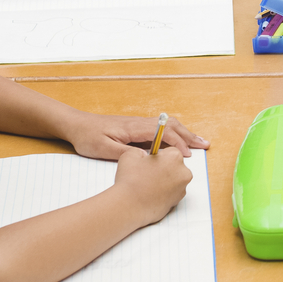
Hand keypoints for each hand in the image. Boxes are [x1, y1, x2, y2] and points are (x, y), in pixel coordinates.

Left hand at [63, 112, 207, 160]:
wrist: (76, 125)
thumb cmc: (88, 137)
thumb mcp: (104, 150)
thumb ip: (127, 154)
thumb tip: (148, 158)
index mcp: (135, 128)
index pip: (164, 133)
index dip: (178, 143)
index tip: (188, 155)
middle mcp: (140, 123)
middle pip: (172, 125)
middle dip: (190, 135)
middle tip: (206, 145)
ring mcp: (139, 124)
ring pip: (169, 125)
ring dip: (185, 133)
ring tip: (199, 142)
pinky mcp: (136, 127)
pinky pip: (162, 128)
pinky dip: (176, 133)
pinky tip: (179, 140)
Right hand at [112, 145, 191, 222]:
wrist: (130, 206)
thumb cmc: (131, 181)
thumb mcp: (130, 155)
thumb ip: (140, 151)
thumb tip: (143, 155)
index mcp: (174, 157)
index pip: (171, 151)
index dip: (159, 156)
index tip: (151, 162)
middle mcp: (183, 172)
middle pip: (175, 166)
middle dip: (164, 168)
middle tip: (148, 174)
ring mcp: (182, 188)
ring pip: (175, 180)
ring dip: (165, 181)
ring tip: (148, 185)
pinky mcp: (178, 201)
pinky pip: (173, 193)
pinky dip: (165, 193)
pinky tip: (152, 194)